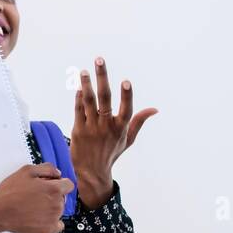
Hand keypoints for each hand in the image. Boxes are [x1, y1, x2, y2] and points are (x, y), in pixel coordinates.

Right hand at [0, 163, 74, 232]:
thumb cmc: (10, 192)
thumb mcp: (26, 171)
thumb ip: (46, 168)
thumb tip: (58, 173)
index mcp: (54, 188)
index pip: (69, 185)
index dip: (60, 184)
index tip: (51, 186)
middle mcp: (57, 204)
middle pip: (63, 198)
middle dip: (53, 195)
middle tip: (36, 197)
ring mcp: (54, 218)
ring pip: (59, 211)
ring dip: (50, 208)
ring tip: (33, 207)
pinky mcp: (48, 230)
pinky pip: (58, 225)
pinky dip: (51, 222)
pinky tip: (39, 218)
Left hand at [70, 57, 156, 208]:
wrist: (91, 172)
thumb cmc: (112, 152)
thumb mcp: (128, 139)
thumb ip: (139, 121)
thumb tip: (154, 109)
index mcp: (121, 128)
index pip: (126, 109)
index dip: (126, 96)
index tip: (126, 81)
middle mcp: (106, 127)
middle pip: (105, 99)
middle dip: (102, 78)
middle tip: (99, 60)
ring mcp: (91, 128)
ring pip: (89, 102)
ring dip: (86, 84)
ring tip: (84, 71)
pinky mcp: (78, 130)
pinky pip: (78, 110)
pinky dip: (79, 98)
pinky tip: (79, 87)